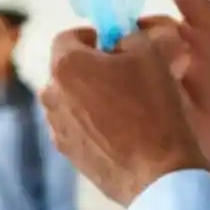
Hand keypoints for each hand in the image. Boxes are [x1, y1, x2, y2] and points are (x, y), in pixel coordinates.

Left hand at [42, 27, 205, 206]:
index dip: (93, 37)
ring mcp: (56, 126)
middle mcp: (51, 95)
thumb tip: (117, 42)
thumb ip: (127, 37)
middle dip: (91, 67)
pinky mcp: (67, 152)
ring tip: (124, 106)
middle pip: (67, 69)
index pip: (68, 37)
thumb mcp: (149, 55)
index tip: (114, 46)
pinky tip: (119, 131)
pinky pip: (75, 125)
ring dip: (89, 95)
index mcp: (66, 66)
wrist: (158, 173)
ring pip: (69, 98)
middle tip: (124, 75)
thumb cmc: (154, 108)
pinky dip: (91, 122)